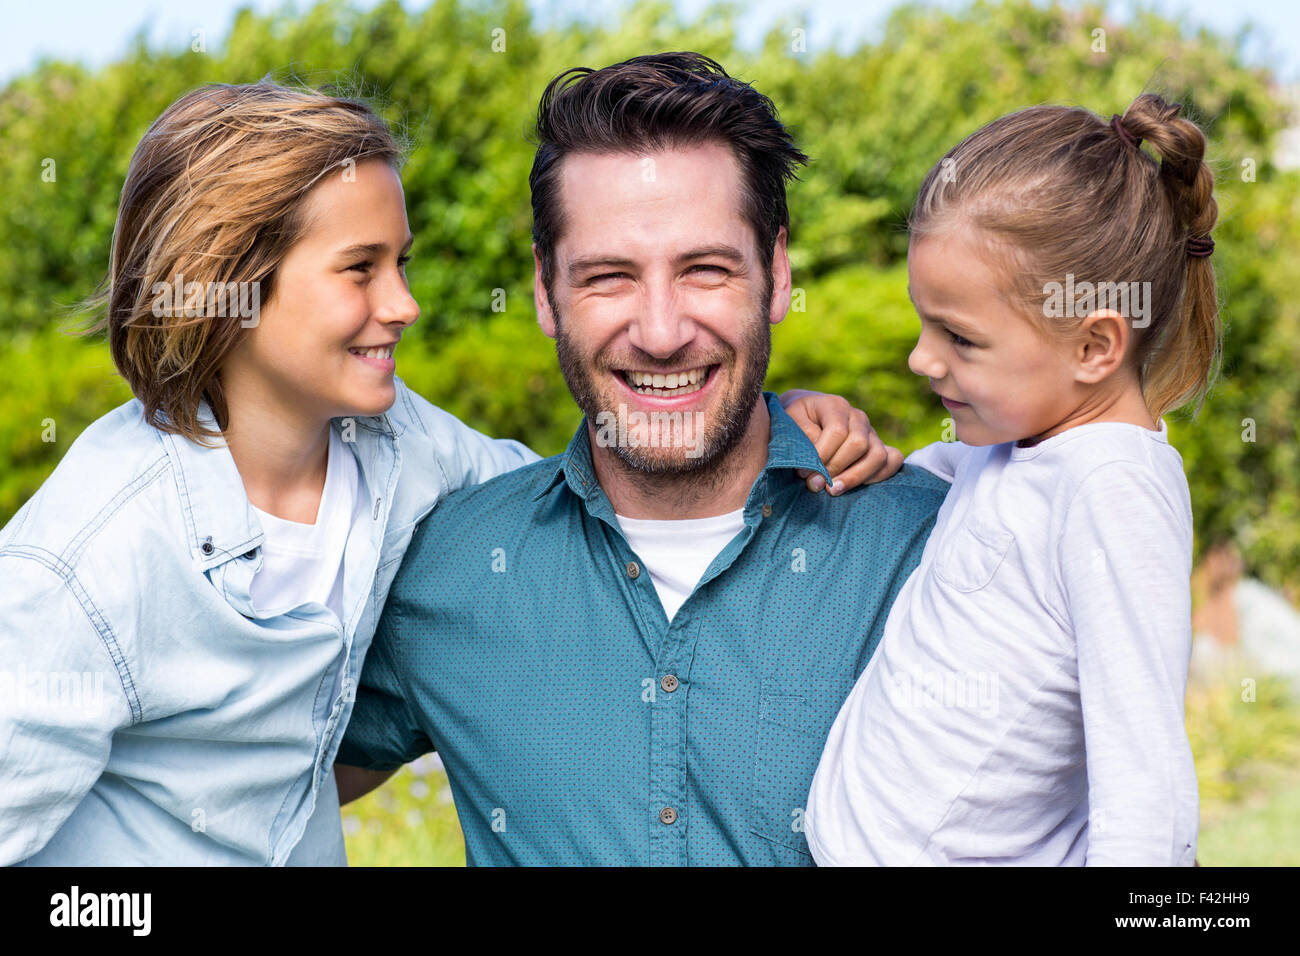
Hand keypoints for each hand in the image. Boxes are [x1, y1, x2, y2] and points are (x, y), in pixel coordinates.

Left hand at [779, 389, 902, 493]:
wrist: (804, 415)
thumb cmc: (793, 420)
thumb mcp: (789, 421)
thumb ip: (801, 437)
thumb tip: (815, 462)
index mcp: (835, 405)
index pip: (837, 431)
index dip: (821, 455)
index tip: (802, 473)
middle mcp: (858, 417)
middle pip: (859, 444)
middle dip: (835, 468)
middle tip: (814, 484)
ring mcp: (871, 432)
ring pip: (878, 455)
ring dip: (856, 476)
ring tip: (833, 490)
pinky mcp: (878, 447)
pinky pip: (892, 460)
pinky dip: (879, 476)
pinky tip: (856, 486)